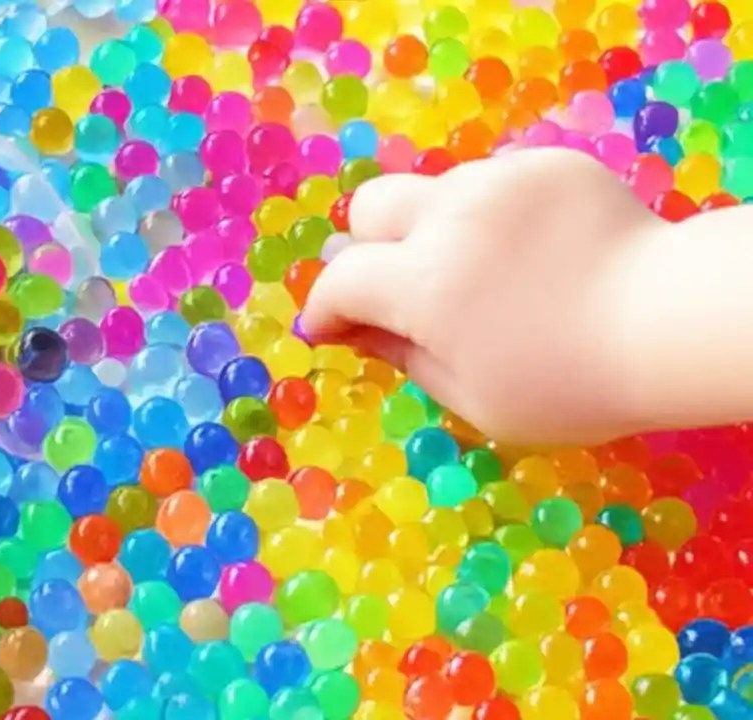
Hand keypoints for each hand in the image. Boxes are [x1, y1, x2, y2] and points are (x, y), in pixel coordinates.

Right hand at [302, 148, 666, 445]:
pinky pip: (492, 181)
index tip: (330, 331)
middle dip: (370, 249)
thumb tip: (353, 331)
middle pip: (371, 207)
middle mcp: (450, 217)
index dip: (327, 308)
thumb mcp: (473, 398)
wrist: (673, 324)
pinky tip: (532, 252)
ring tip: (487, 274)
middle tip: (401, 291)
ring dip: (436, 230)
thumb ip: (402, 357)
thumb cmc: (571, 384)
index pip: (341, 280)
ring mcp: (500, 182)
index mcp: (424, 283)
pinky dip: (492, 215)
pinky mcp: (547, 166)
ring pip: (434, 191)